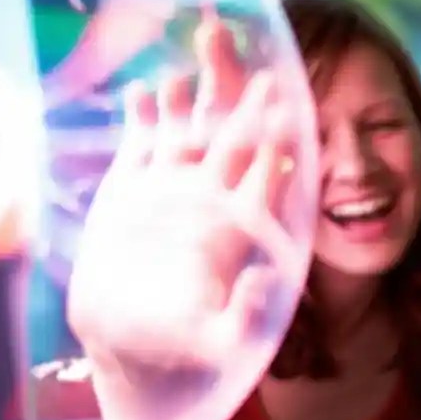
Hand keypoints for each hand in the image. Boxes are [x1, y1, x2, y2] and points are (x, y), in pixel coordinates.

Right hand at [67, 20, 306, 419]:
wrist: (136, 344)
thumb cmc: (185, 347)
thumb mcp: (221, 341)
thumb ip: (246, 316)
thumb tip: (265, 281)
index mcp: (241, 228)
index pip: (267, 179)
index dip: (276, 149)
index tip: (286, 116)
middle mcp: (212, 200)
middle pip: (235, 142)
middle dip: (246, 108)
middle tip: (258, 72)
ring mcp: (173, 190)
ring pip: (188, 133)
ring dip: (190, 103)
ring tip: (189, 72)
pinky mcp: (134, 190)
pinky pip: (142, 144)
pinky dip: (142, 118)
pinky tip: (142, 92)